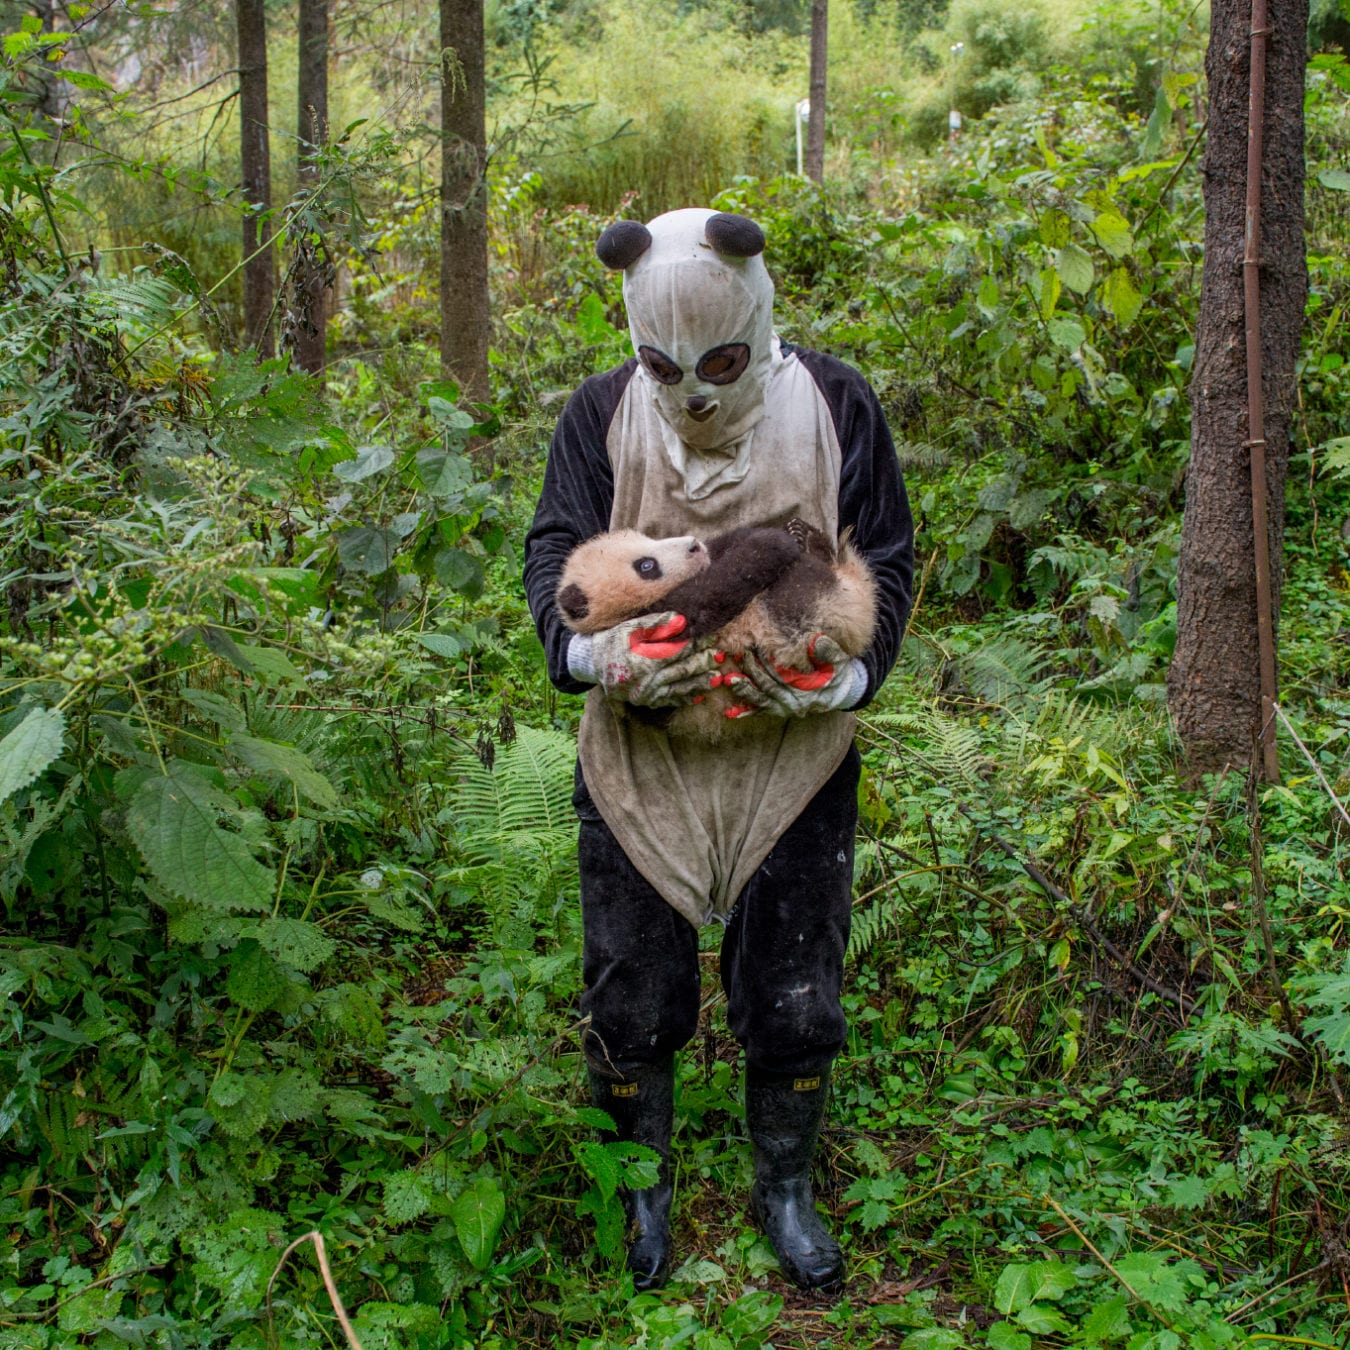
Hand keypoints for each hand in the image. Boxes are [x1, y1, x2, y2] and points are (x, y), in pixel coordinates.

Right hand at [575, 612, 719, 706]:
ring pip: (679, 688)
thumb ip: (656, 624)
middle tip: (720, 657)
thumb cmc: (613, 641)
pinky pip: (670, 700)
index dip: (695, 644)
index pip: (677, 651)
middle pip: (682, 670)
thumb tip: (681, 620)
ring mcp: (647, 694)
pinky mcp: (646, 701)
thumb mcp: (631, 628)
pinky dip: (685, 698)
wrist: (594, 663)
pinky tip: (699, 695)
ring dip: (700, 683)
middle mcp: (646, 681)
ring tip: (717, 678)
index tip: (710, 638)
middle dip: (702, 663)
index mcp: (643, 661)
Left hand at [725, 635, 867, 719]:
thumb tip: (817, 641)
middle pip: (768, 686)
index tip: (757, 647)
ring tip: (730, 679)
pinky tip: (731, 712)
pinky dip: (747, 711)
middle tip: (740, 656)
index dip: (769, 661)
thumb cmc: (836, 673)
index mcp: (806, 689)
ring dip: (745, 690)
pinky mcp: (779, 711)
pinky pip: (761, 712)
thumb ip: (828, 651)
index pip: (783, 674)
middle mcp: (794, 702)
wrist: (840, 693)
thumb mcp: (837, 661)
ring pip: (761, 700)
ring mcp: (785, 708)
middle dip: (753, 671)